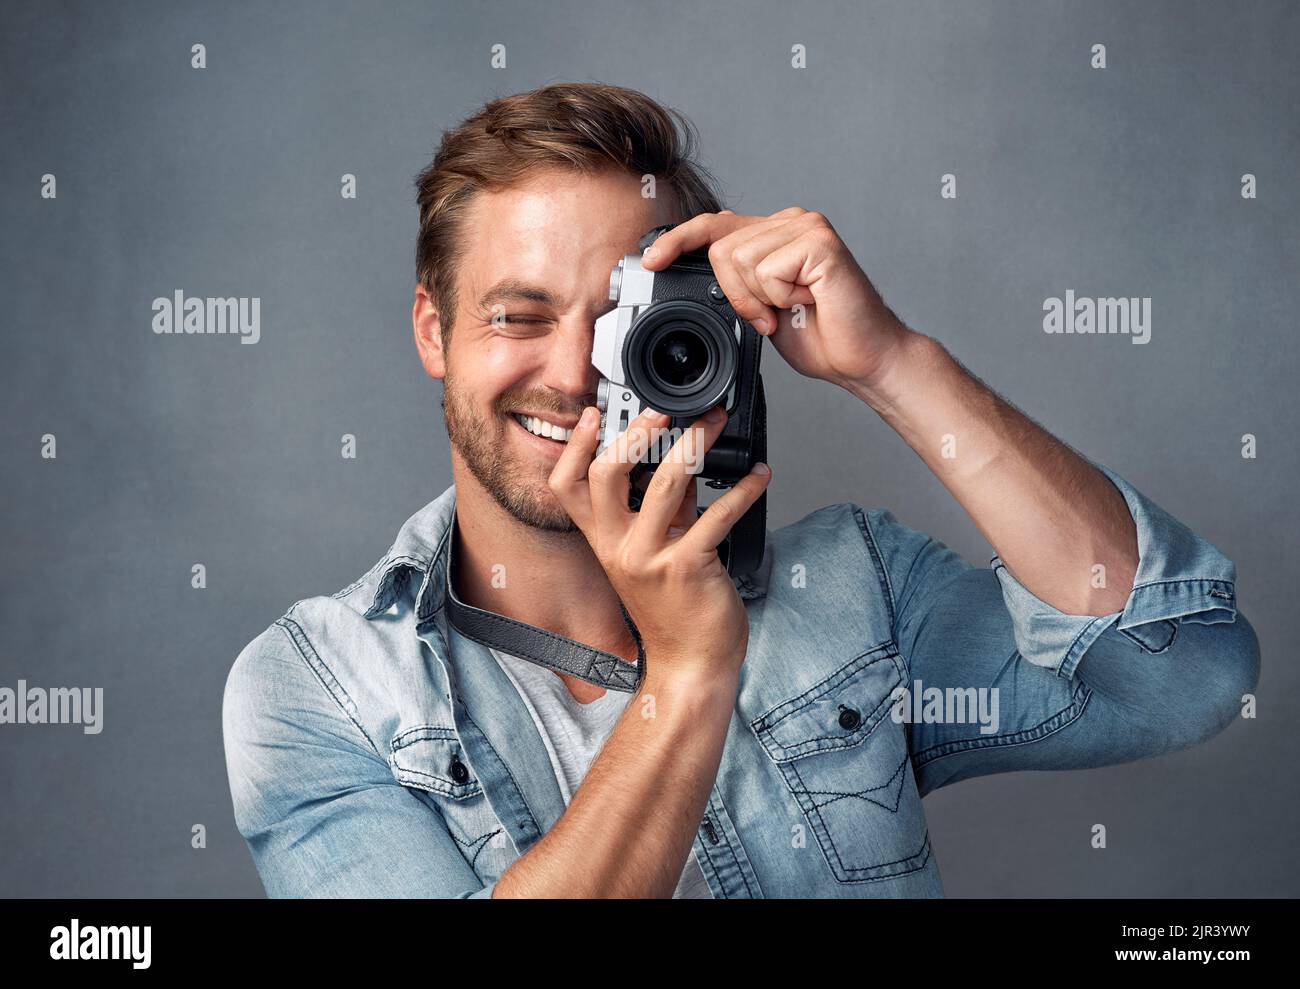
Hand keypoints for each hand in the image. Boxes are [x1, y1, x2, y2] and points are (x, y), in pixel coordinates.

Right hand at [547, 403, 771, 683]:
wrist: (691, 664)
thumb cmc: (675, 612)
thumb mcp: (656, 554)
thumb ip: (663, 510)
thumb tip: (678, 460)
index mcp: (604, 542)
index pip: (567, 487)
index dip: (575, 447)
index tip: (591, 414)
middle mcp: (620, 548)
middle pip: (606, 475)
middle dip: (636, 432)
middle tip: (664, 411)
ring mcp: (651, 559)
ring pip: (665, 484)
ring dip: (694, 444)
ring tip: (715, 423)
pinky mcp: (689, 568)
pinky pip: (716, 515)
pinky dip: (742, 490)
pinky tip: (759, 477)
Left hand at [642, 207, 911, 393]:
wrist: (863, 358)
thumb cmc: (819, 336)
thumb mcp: (759, 307)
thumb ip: (733, 283)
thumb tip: (692, 271)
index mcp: (774, 233)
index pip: (714, 225)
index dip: (678, 240)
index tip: (651, 260)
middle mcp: (790, 222)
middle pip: (721, 248)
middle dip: (735, 295)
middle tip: (768, 318)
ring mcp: (807, 228)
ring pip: (740, 260)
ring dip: (758, 299)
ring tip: (790, 310)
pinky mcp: (819, 243)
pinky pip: (768, 271)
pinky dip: (780, 298)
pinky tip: (807, 304)